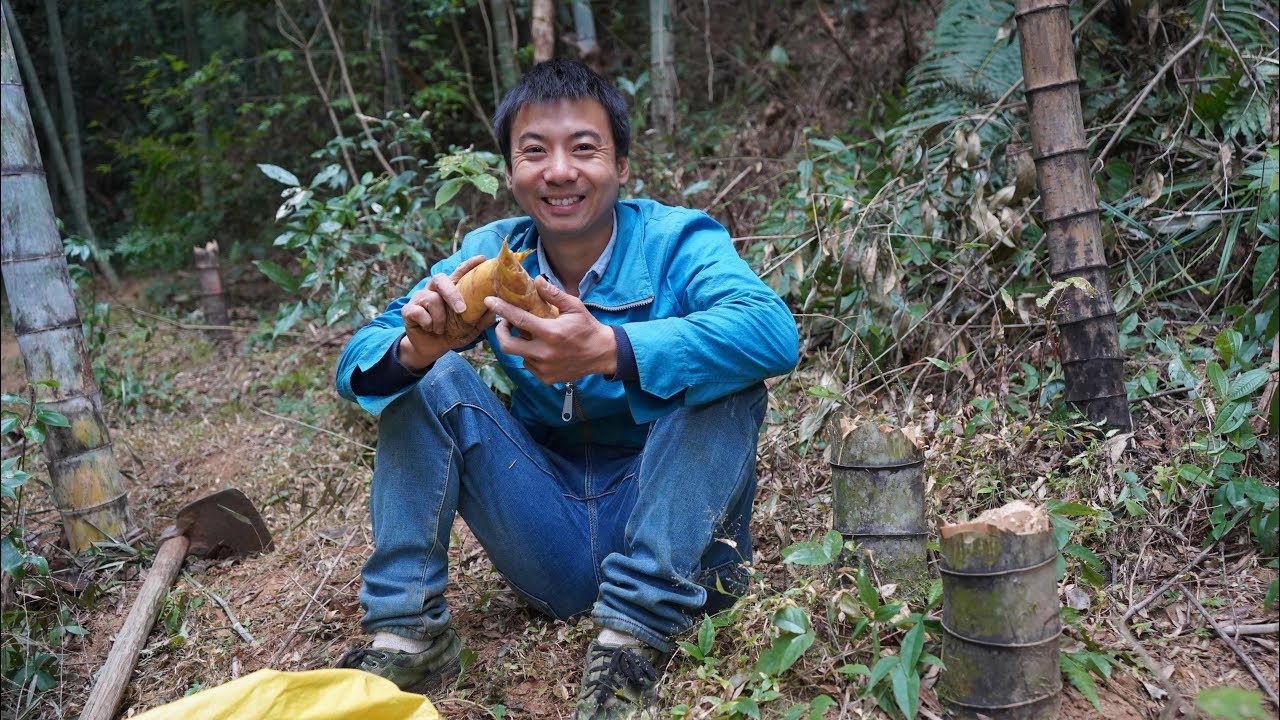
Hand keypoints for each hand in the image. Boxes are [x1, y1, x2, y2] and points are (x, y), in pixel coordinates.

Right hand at [399, 255, 495, 369]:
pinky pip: (419, 312)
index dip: (469, 264)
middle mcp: (434, 290)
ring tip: (440, 329)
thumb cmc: (450, 335)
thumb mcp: (469, 330)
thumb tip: (494, 312)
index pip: (459, 273)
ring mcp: (420, 298)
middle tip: (461, 310)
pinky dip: (427, 324)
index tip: (482, 258)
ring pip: (432, 299)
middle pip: (440, 279)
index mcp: (449, 291)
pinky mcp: (408, 309)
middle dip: (452, 294)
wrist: (430, 349)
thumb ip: (481, 320)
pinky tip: (428, 329)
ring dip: (440, 319)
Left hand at [486, 277, 616, 383]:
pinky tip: (542, 349)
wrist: (602, 354)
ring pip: (519, 355)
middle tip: (505, 323)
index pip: (519, 320)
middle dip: (500, 332)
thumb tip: (537, 280)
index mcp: (552, 333)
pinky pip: (529, 365)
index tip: (489, 301)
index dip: (502, 309)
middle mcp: (545, 353)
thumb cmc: (588, 327)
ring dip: (520, 343)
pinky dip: (530, 355)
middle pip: (508, 345)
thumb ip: (553, 294)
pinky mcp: (546, 378)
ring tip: (532, 335)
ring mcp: (544, 368)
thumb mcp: (574, 307)